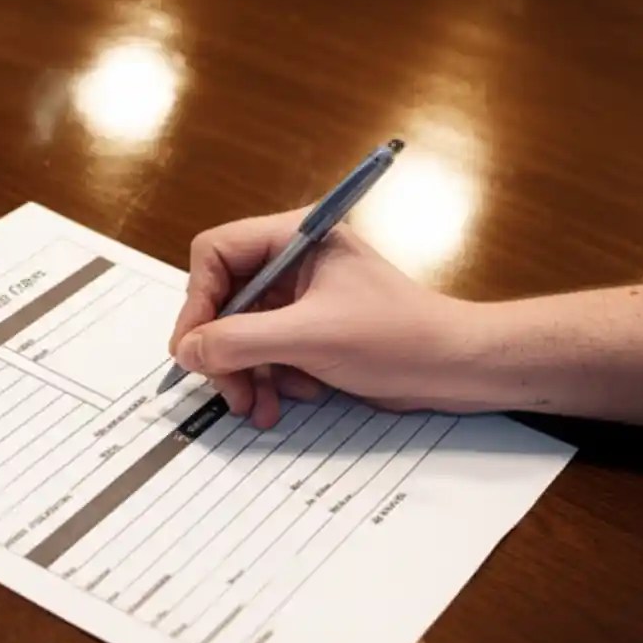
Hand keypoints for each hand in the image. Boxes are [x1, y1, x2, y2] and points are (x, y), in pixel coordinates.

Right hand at [169, 207, 478, 426]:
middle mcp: (292, 260)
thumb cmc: (399, 337)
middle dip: (223, 349)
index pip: (215, 254)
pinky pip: (264, 352)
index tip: (194, 346)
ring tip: (256, 405)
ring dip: (243, 372)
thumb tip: (188, 350)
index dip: (198, 301)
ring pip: (240, 332)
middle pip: (223, 299)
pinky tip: (288, 398)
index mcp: (294, 237)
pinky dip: (267, 379)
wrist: (454, 369)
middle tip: (227, 387)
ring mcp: (299, 296)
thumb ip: (239, 341)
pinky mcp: (309, 329)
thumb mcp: (308, 338)